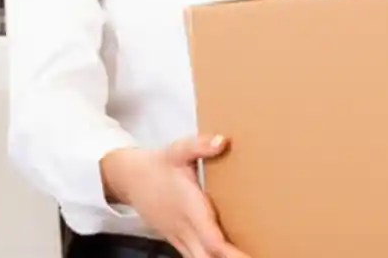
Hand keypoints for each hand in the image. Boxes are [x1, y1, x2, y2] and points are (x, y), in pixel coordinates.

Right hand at [101, 135, 248, 257]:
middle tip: (258, 257)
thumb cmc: (159, 164)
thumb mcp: (178, 151)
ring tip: (248, 256)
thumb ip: (199, 146)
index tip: (249, 255)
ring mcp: (179, 237)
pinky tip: (228, 255)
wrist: (130, 178)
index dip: (231, 253)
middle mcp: (185, 229)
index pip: (212, 240)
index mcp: (190, 210)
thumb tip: (222, 141)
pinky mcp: (177, 239)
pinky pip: (194, 256)